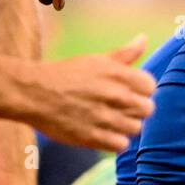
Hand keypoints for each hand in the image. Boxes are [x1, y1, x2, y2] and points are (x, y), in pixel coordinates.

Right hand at [28, 35, 155, 152]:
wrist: (33, 94)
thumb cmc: (67, 74)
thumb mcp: (97, 60)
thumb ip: (125, 53)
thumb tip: (143, 39)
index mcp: (118, 74)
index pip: (150, 87)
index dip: (142, 90)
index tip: (130, 92)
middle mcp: (115, 95)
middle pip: (147, 109)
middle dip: (137, 109)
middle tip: (121, 108)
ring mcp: (105, 118)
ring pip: (136, 128)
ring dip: (127, 126)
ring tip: (113, 121)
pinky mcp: (92, 138)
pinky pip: (121, 145)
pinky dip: (116, 141)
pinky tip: (105, 134)